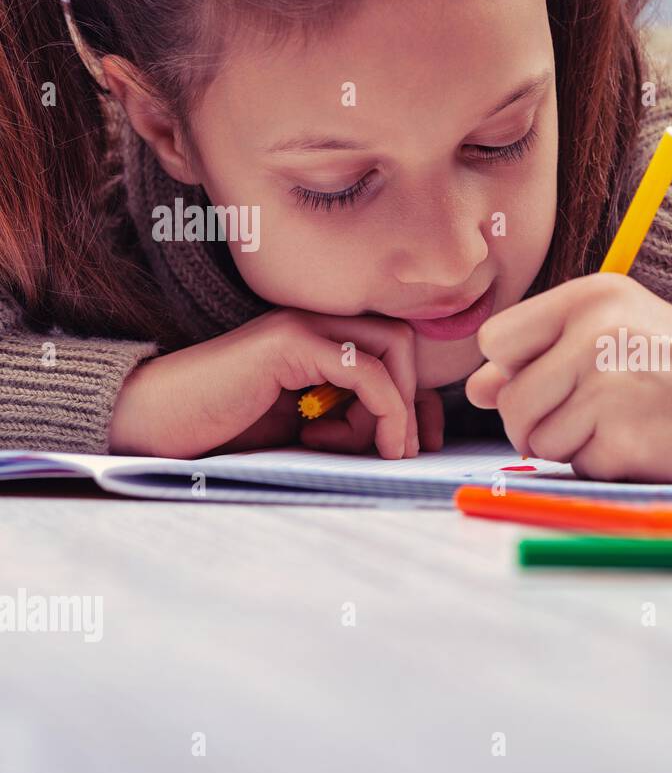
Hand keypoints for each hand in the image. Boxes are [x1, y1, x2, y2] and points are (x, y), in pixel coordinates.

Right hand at [108, 308, 430, 459]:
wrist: (153, 426)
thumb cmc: (222, 433)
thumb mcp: (304, 430)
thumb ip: (349, 422)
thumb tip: (409, 440)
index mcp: (318, 339)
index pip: (396, 351)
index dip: (417, 399)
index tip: (414, 445)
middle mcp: (314, 323)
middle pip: (402, 343)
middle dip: (412, 401)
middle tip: (394, 450)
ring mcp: (300, 326)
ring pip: (392, 350)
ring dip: (393, 409)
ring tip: (359, 449)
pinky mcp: (288, 343)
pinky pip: (365, 371)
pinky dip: (381, 411)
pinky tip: (349, 442)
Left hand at [464, 273, 671, 481]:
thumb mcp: (614, 333)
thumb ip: (541, 354)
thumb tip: (475, 388)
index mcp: (588, 298)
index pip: (496, 340)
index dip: (512, 369)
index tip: (550, 377)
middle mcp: (593, 336)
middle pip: (510, 400)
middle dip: (535, 421)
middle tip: (588, 414)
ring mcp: (607, 391)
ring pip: (536, 439)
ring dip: (568, 446)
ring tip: (619, 423)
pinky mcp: (623, 443)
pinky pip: (576, 467)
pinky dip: (601, 465)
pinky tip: (640, 442)